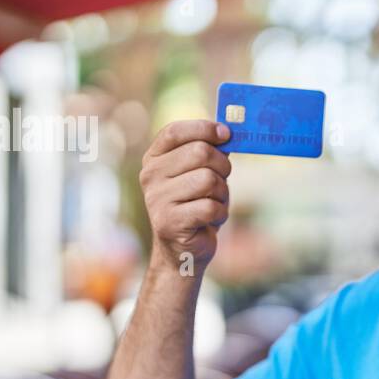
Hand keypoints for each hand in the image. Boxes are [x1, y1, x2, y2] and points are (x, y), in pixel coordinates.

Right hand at [140, 120, 232, 271]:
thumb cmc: (196, 204)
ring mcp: (157, 199)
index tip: (226, 135)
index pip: (175, 131)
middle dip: (222, 166)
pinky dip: (220, 213)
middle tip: (221, 181)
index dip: (205, 128)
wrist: (182, 249)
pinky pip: (211, 206)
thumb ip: (209, 150)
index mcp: (154, 158)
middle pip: (200, 152)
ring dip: (222, 193)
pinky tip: (210, 219)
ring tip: (212, 203)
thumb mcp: (200, 172)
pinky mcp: (170, 222)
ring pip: (209, 179)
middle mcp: (150, 175)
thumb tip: (227, 130)